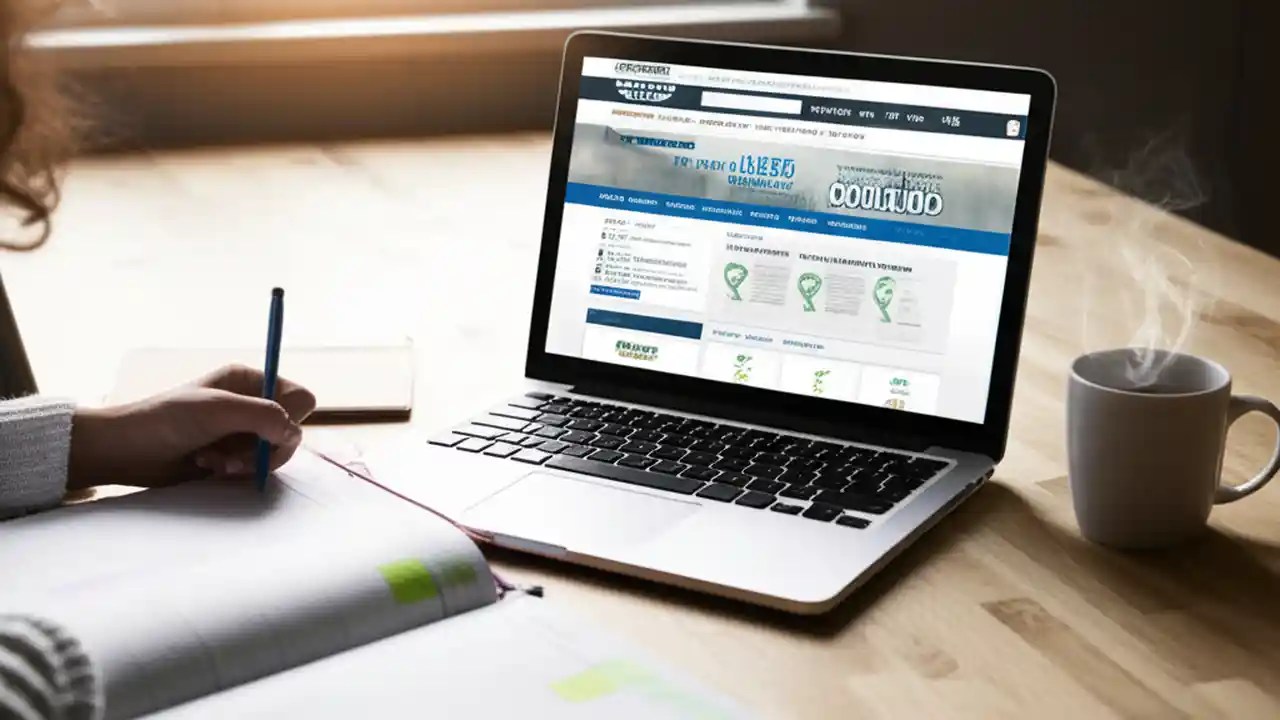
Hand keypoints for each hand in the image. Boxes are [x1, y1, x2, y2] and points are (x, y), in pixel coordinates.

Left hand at [68, 365, 316, 488]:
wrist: (125, 451)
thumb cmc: (165, 420)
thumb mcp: (218, 410)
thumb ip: (264, 416)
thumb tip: (293, 434)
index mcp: (250, 381)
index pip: (300, 399)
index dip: (290, 419)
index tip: (265, 432)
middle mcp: (250, 403)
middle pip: (289, 431)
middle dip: (263, 449)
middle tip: (233, 457)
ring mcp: (241, 431)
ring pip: (273, 454)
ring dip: (246, 463)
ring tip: (213, 461)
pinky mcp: (231, 456)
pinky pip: (254, 469)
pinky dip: (234, 472)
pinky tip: (208, 467)